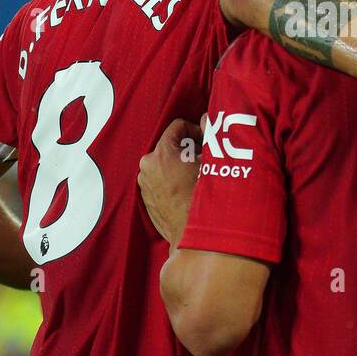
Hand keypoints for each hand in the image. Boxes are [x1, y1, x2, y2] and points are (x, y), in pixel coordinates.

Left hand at [138, 118, 201, 243]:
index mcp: (160, 154)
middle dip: (187, 149)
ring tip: (196, 177)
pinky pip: (160, 180)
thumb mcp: (211, 164)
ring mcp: (145, 184)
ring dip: (179, 164)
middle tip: (204, 160)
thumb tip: (206, 118)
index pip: (177, 126)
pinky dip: (172, 179)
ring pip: (164, 163)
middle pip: (170, 145)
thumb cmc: (203, 200)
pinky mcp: (146, 199)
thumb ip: (208, 135)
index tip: (206, 142)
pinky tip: (187, 190)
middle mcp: (147, 167)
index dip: (195, 130)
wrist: (194, 236)